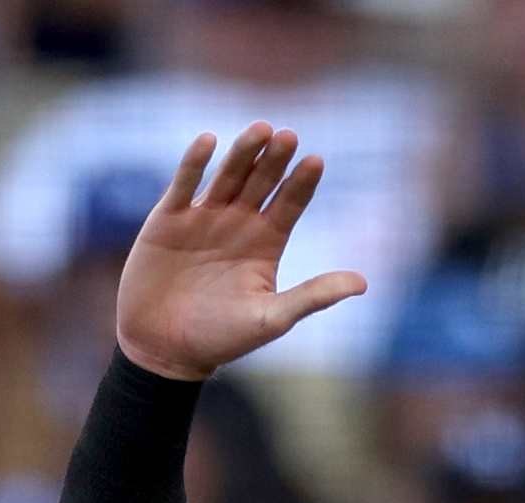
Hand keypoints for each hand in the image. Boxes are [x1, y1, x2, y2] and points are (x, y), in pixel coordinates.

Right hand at [115, 123, 367, 381]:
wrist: (162, 349)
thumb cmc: (219, 338)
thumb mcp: (271, 319)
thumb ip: (313, 296)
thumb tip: (363, 283)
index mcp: (266, 242)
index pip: (290, 203)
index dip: (302, 182)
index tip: (316, 162)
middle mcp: (238, 222)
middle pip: (262, 182)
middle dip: (275, 160)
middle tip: (289, 136)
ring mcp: (203, 217)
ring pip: (228, 176)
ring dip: (243, 153)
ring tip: (260, 130)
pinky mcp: (169, 219)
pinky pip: (184, 184)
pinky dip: (195, 163)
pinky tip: (209, 140)